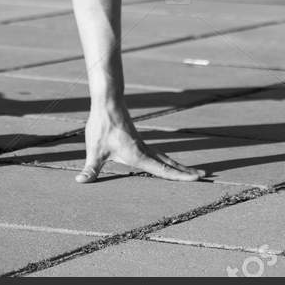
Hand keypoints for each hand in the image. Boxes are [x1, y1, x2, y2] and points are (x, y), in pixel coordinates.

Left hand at [76, 105, 205, 183]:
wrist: (108, 102)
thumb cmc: (102, 126)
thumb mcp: (94, 150)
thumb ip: (91, 169)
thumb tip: (81, 182)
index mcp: (138, 155)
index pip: (163, 170)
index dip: (180, 176)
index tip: (196, 178)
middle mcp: (144, 150)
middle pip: (170, 163)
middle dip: (186, 171)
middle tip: (204, 176)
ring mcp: (143, 144)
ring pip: (165, 157)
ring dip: (178, 165)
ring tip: (191, 171)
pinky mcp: (139, 139)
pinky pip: (158, 152)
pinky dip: (167, 160)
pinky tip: (166, 162)